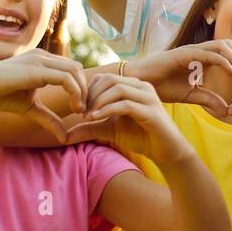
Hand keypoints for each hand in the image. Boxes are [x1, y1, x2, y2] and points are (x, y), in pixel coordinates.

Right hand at [0, 50, 86, 142]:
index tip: (80, 109)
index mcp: (42, 62)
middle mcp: (43, 57)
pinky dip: (74, 93)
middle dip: (86, 90)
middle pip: (77, 69)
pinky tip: (72, 107)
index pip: (72, 70)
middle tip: (83, 111)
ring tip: (79, 110)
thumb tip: (65, 137)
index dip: (81, 89)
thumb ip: (49, 119)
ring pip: (74, 71)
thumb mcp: (30, 109)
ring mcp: (39, 60)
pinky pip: (65, 78)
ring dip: (82, 92)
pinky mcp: (36, 69)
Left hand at [66, 76, 194, 164]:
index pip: (104, 78)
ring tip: (87, 116)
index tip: (78, 109)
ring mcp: (148, 96)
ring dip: (97, 101)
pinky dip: (107, 110)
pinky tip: (95, 119)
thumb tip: (65, 135)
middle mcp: (141, 86)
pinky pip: (125, 104)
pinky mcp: (151, 110)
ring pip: (116, 88)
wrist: (166, 152)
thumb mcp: (109, 131)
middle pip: (108, 79)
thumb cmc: (141, 138)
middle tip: (80, 112)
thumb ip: (89, 128)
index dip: (87, 91)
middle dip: (90, 94)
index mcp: (132, 86)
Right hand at [120, 41, 231, 118]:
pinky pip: (209, 53)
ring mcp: (191, 51)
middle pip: (227, 45)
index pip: (227, 53)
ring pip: (221, 45)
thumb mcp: (191, 96)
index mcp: (201, 59)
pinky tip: (230, 73)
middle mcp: (198, 51)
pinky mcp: (184, 54)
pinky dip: (224, 61)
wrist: (139, 83)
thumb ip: (208, 99)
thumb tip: (226, 110)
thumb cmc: (162, 87)